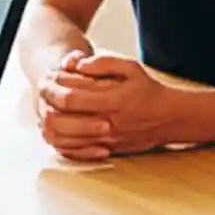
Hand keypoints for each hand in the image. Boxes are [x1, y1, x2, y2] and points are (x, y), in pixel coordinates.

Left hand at [40, 52, 177, 154]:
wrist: (168, 117)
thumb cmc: (147, 89)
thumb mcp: (130, 67)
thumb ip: (104, 63)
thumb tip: (78, 65)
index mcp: (111, 100)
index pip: (71, 96)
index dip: (58, 86)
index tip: (54, 76)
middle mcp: (107, 123)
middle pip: (64, 118)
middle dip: (51, 103)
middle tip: (46, 92)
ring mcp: (106, 140)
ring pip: (66, 137)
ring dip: (54, 122)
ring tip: (51, 106)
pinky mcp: (107, 149)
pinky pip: (77, 151)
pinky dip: (63, 140)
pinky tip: (60, 128)